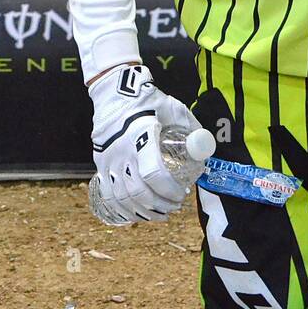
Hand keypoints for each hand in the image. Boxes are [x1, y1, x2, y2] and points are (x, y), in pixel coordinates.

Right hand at [89, 62, 203, 223]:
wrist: (114, 94)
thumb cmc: (148, 101)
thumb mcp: (174, 109)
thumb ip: (191, 129)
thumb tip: (207, 150)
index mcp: (141, 136)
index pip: (153, 173)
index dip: (169, 190)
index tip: (182, 194)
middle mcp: (121, 151)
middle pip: (138, 191)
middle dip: (160, 205)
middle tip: (175, 206)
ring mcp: (108, 160)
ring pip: (122, 198)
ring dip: (142, 212)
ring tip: (160, 214)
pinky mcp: (100, 165)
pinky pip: (109, 196)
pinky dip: (123, 210)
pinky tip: (136, 214)